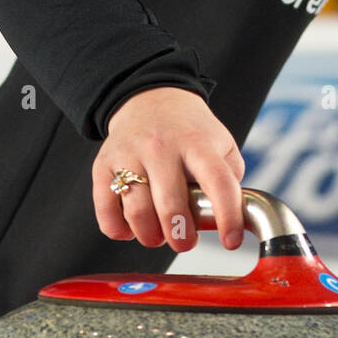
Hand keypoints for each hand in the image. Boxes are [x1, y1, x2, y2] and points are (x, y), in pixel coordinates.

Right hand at [92, 87, 245, 253]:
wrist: (149, 97)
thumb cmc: (188, 130)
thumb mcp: (221, 143)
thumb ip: (230, 179)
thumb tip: (234, 218)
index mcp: (196, 143)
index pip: (217, 181)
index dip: (227, 216)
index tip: (231, 240)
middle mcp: (161, 147)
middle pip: (171, 207)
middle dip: (181, 238)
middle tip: (185, 241)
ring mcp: (129, 154)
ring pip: (138, 213)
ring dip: (151, 237)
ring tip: (158, 233)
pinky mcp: (103, 164)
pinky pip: (106, 212)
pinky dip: (119, 230)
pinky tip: (131, 225)